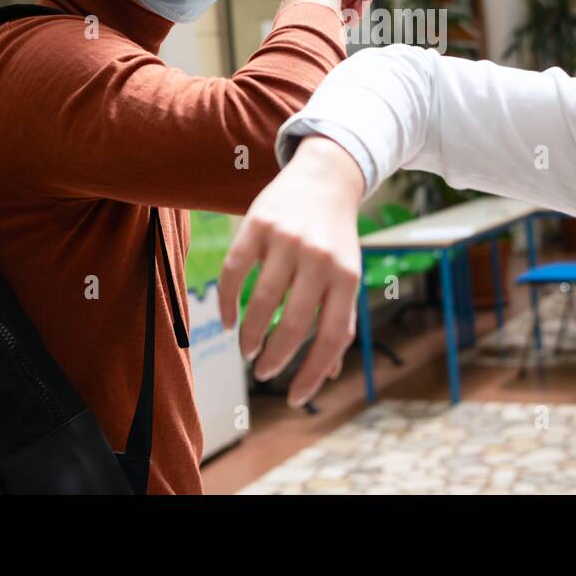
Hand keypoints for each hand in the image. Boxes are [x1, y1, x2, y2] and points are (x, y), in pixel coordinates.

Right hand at [218, 136, 365, 406]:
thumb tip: (330, 373)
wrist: (326, 176)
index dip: (313, 374)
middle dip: (276, 358)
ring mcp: (286, 240)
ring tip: (248, 351)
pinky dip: (227, 302)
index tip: (293, 399)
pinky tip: (229, 321)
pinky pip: (233, 271)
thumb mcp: (349, 274)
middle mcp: (318, 258)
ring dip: (251, 336)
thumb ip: (341, 319)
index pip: (332, 337)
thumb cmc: (337, 237)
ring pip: (261, 302)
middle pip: (293, 324)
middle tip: (264, 372)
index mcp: (347, 276)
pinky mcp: (256, 224)